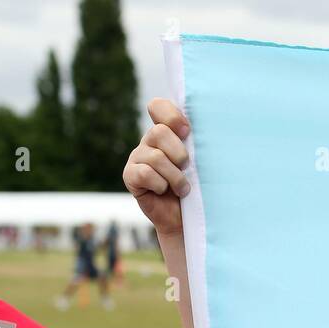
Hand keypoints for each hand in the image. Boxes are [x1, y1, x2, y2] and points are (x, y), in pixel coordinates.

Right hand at [123, 98, 191, 237]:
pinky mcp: (130, 176)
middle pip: (159, 132)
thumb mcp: (199, 163)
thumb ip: (196, 144)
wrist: (184, 219)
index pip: (158, 106)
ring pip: (156, 158)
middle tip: (187, 168)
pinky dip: (160, 185)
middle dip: (179, 153)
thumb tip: (198, 130)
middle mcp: (149, 141)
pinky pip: (145, 174)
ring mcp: (137, 157)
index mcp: (166, 131)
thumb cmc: (196, 188)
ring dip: (175, 177)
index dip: (171, 116)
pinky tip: (163, 191)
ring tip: (182, 188)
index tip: (187, 132)